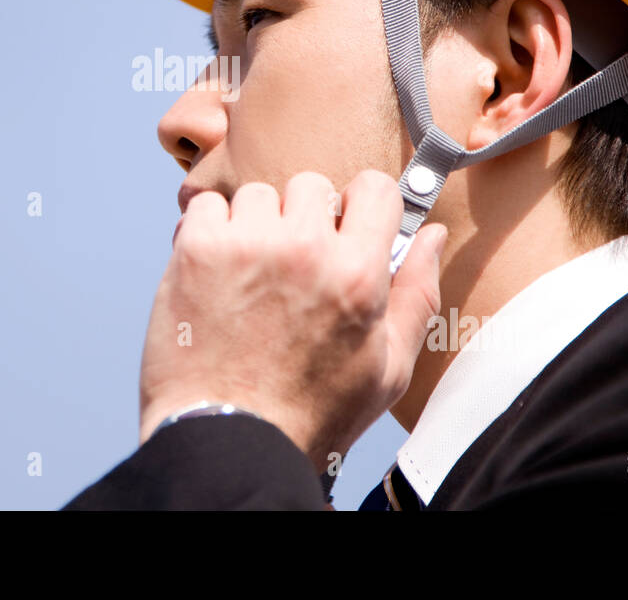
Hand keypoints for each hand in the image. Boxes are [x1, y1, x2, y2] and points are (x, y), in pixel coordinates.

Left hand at [138, 169, 446, 469]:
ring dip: (256, 225)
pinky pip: (205, 205)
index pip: (374, 189)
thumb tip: (430, 236)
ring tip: (251, 275)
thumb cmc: (309, 415)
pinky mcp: (197, 250)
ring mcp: (247, 244)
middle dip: (305, 218)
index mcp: (358, 273)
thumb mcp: (387, 368)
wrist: (229, 441)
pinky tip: (216, 272)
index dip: (362, 206)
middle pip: (311, 186)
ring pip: (258, 195)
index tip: (347, 226)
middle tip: (293, 264)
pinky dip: (209, 231)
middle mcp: (304, 248)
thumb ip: (416, 293)